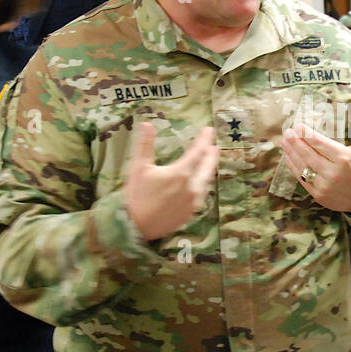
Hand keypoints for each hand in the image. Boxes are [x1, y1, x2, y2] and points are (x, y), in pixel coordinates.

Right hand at [126, 123, 218, 240]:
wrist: (137, 228)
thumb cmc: (137, 196)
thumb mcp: (139, 168)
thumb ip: (145, 144)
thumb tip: (147, 123)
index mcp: (180, 173)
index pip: (198, 151)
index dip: (204, 139)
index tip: (208, 130)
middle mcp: (192, 186)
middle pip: (207, 166)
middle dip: (211, 154)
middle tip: (213, 145)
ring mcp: (194, 201)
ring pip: (207, 180)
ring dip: (209, 168)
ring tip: (210, 160)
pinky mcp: (192, 212)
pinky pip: (203, 193)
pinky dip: (204, 183)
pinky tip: (202, 182)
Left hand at [279, 105, 350, 214]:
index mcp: (344, 158)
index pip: (320, 144)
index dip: (307, 134)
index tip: (297, 125)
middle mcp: (333, 173)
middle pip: (308, 154)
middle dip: (296, 142)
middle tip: (287, 131)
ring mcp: (325, 185)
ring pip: (303, 167)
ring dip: (291, 153)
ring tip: (285, 142)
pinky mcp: (319, 195)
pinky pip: (303, 179)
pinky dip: (294, 168)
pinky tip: (288, 157)